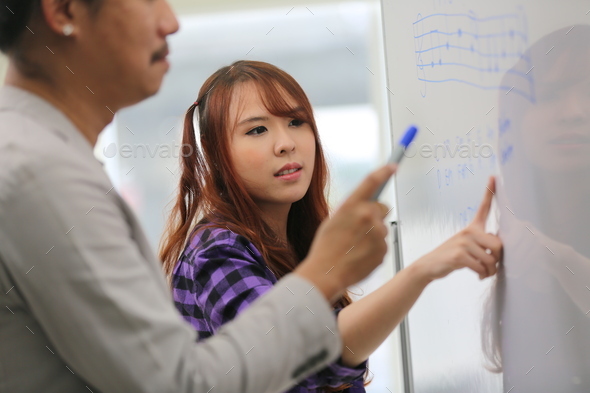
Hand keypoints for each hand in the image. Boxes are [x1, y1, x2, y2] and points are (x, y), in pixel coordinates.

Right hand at [295, 164, 395, 301]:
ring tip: (355, 246)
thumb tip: (367, 207)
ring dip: (373, 234)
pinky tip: (359, 256)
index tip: (393, 166)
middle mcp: (366, 215)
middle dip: (375, 214)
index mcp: (351, 205)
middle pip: (382, 207)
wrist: (326, 272)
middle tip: (360, 228)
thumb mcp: (334, 220)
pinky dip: (374, 249)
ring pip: (382, 228)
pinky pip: (382, 244)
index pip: (372, 181)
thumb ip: (352, 210)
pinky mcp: (383, 249)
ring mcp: (377, 233)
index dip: (384, 171)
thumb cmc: (326, 248)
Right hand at [414, 177, 502, 281]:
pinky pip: (481, 267)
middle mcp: (468, 232)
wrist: (429, 265)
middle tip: (492, 266)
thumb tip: (499, 251)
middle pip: (498, 245)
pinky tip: (478, 275)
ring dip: (490, 271)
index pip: (483, 208)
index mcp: (472, 228)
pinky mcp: (459, 255)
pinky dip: (482, 275)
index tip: (493, 177)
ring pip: (491, 259)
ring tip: (484, 273)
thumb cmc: (451, 256)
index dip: (490, 192)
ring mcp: (463, 243)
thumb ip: (482, 244)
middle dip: (499, 260)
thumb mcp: (466, 246)